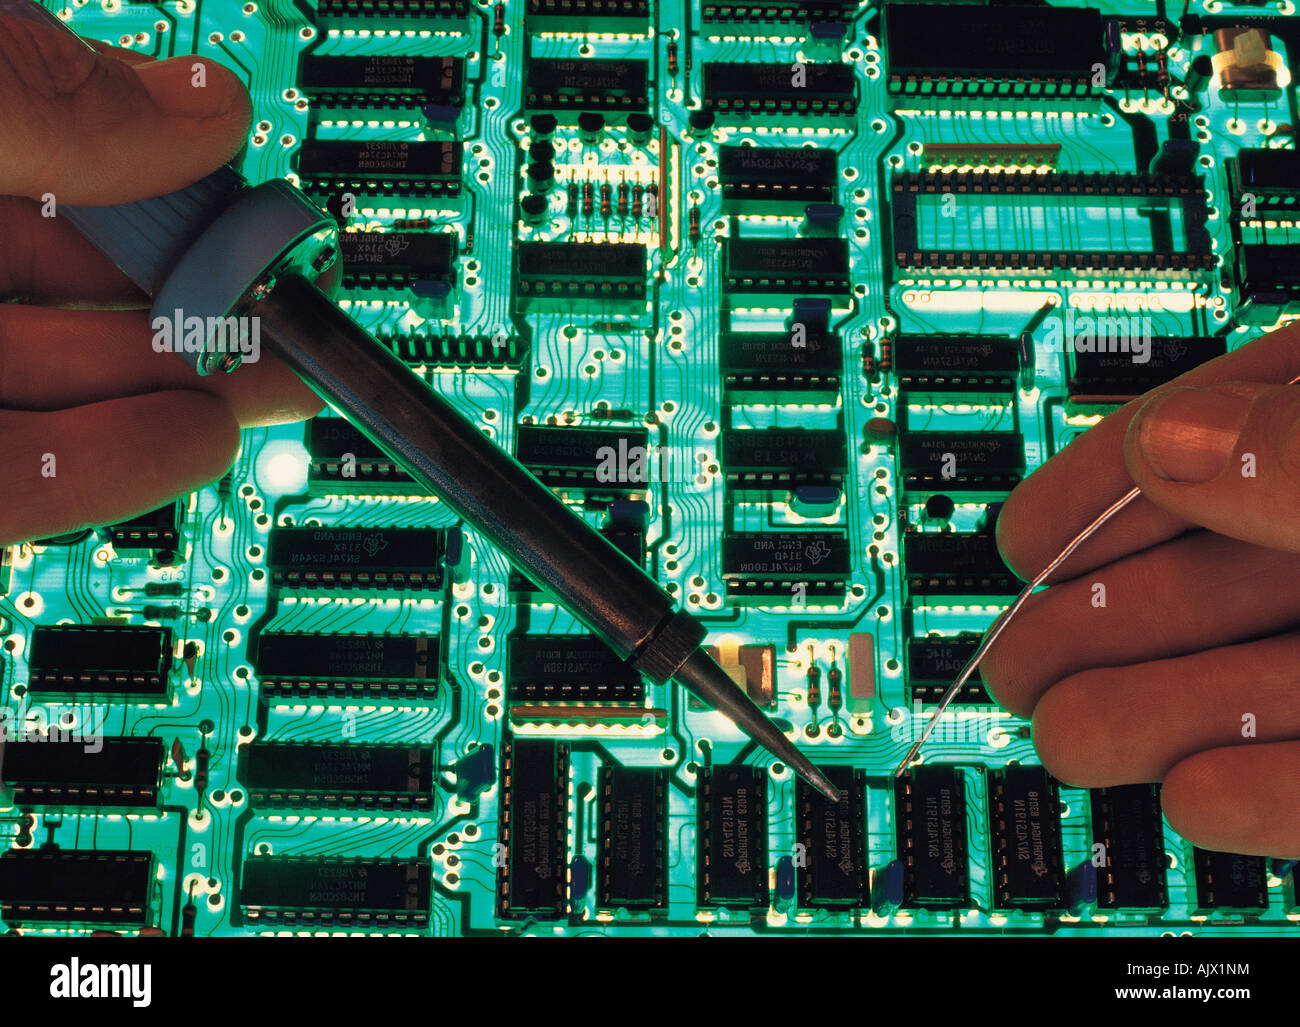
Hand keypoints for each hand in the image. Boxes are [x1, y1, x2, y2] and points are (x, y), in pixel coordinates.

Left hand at [0, 17, 323, 546]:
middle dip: (195, 301)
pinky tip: (196, 443)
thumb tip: (205, 106)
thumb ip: (47, 97)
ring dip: (177, 389)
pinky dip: (113, 468)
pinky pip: (15, 484)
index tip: (248, 203)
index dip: (159, 184)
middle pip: (69, 288)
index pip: (44, 159)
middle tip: (297, 316)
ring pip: (53, 391)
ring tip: (275, 385)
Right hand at [987, 319, 1299, 856]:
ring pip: (1262, 679)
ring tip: (1075, 740)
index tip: (1019, 538)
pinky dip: (1267, 797)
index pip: (1204, 440)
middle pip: (1210, 575)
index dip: (1099, 489)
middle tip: (1016, 664)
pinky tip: (1199, 799)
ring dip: (1159, 714)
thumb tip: (1170, 447)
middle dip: (1101, 623)